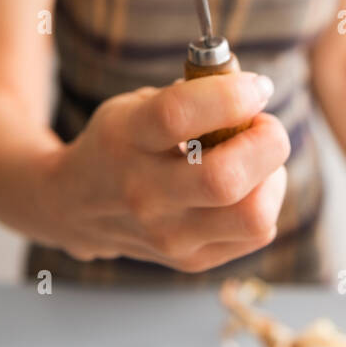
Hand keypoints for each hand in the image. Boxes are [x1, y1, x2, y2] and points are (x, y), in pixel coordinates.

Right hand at [38, 71, 289, 271]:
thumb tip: (251, 85)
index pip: (178, 115)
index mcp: (126, 138)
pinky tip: (247, 185)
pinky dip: (265, 202)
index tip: (257, 87)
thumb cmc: (117, 143)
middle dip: (268, 142)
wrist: (73, 206)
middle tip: (264, 125)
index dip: (230, 95)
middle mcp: (144, 193)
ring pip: (252, 216)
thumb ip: (190, 92)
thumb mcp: (135, 104)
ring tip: (257, 159)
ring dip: (272, 177)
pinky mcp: (190, 261)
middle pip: (226, 179)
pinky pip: (257, 233)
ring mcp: (167, 235)